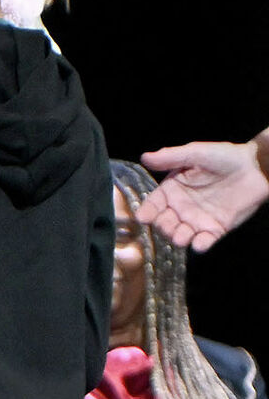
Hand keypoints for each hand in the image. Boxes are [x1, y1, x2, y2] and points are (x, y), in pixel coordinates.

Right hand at [138, 135, 268, 251]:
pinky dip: (200, 245)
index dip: (147, 211)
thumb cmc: (225, 157)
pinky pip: (205, 241)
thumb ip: (170, 157)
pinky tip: (199, 244)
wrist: (256, 168)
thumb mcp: (195, 153)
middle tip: (167, 225)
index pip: (153, 204)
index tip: (142, 218)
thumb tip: (145, 157)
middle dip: (163, 227)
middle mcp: (182, 207)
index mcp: (173, 189)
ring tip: (181, 237)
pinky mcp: (216, 229)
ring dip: (178, 238)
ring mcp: (198, 219)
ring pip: (181, 234)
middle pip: (164, 223)